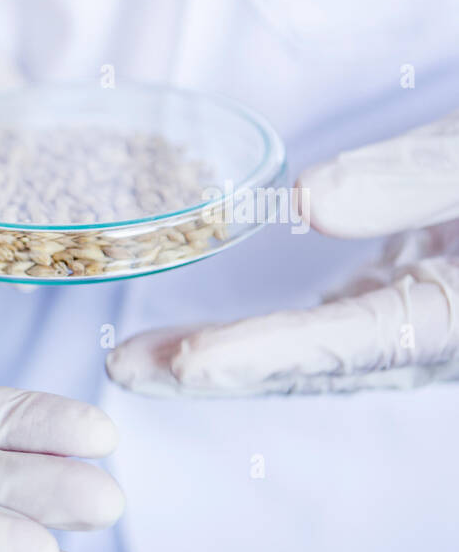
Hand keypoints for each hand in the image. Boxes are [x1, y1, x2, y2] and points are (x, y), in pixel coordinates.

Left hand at [107, 111, 458, 395]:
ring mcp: (423, 326)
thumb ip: (413, 179)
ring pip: (311, 361)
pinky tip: (202, 344)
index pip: (349, 340)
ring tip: (140, 361)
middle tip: (126, 370)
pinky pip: (325, 336)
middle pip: (315, 367)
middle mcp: (440, 336)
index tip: (186, 366)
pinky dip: (261, 343)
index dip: (263, 354)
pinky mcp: (411, 305)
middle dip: (217, 372)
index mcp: (457, 318)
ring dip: (224, 361)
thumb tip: (304, 204)